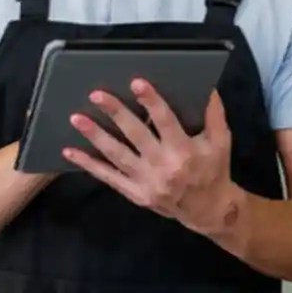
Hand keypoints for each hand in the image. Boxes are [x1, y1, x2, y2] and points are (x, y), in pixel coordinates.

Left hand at [63, 79, 243, 236]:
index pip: (165, 122)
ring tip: (76, 118)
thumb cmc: (214, 170)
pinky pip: (108, 177)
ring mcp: (146, 182)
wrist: (207, 210)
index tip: (136, 82)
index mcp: (185, 151)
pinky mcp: (134, 193)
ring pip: (117, 155)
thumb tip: (207, 86)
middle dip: (116, 113)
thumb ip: (214, 114)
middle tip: (96, 94)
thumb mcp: (221, 141)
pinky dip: (88, 165)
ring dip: (95, 136)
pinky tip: (70, 151)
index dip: (151, 102)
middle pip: (136, 135)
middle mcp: (163, 166)